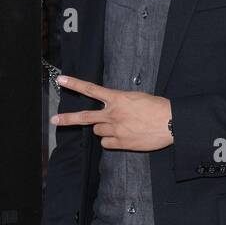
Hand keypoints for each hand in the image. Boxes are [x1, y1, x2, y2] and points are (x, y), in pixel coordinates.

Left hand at [52, 75, 172, 150]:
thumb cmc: (157, 108)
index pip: (91, 89)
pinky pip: (107, 143)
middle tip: (54, 120)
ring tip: (117, 127)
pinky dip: (110, 141)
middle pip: (85, 117)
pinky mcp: (121, 142)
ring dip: (102, 129)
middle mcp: (113, 114)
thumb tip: (110, 109)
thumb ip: (120, 103)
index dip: (75, 84)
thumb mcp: (137, 98)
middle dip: (67, 119)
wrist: (171, 122)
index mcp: (117, 99)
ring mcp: (116, 129)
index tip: (62, 80)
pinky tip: (122, 137)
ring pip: (97, 131)